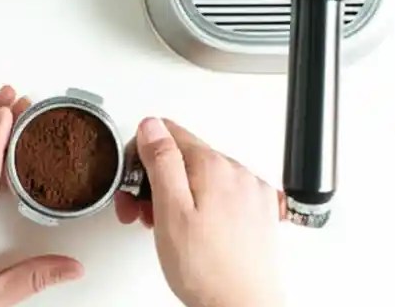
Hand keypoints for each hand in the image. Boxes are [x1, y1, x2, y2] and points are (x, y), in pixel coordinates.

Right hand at [114, 118, 284, 306]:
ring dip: (181, 195)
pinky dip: (206, 207)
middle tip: (144, 213)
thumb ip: (161, 160)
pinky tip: (196, 231)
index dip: (142, 156)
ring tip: (169, 228)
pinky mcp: (260, 212)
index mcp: (213, 165)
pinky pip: (225, 195)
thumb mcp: (170, 210)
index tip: (134, 183)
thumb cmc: (206, 269)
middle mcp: (238, 172)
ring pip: (205, 177)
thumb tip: (152, 125)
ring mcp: (252, 192)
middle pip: (186, 157)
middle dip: (158, 180)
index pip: (168, 132)